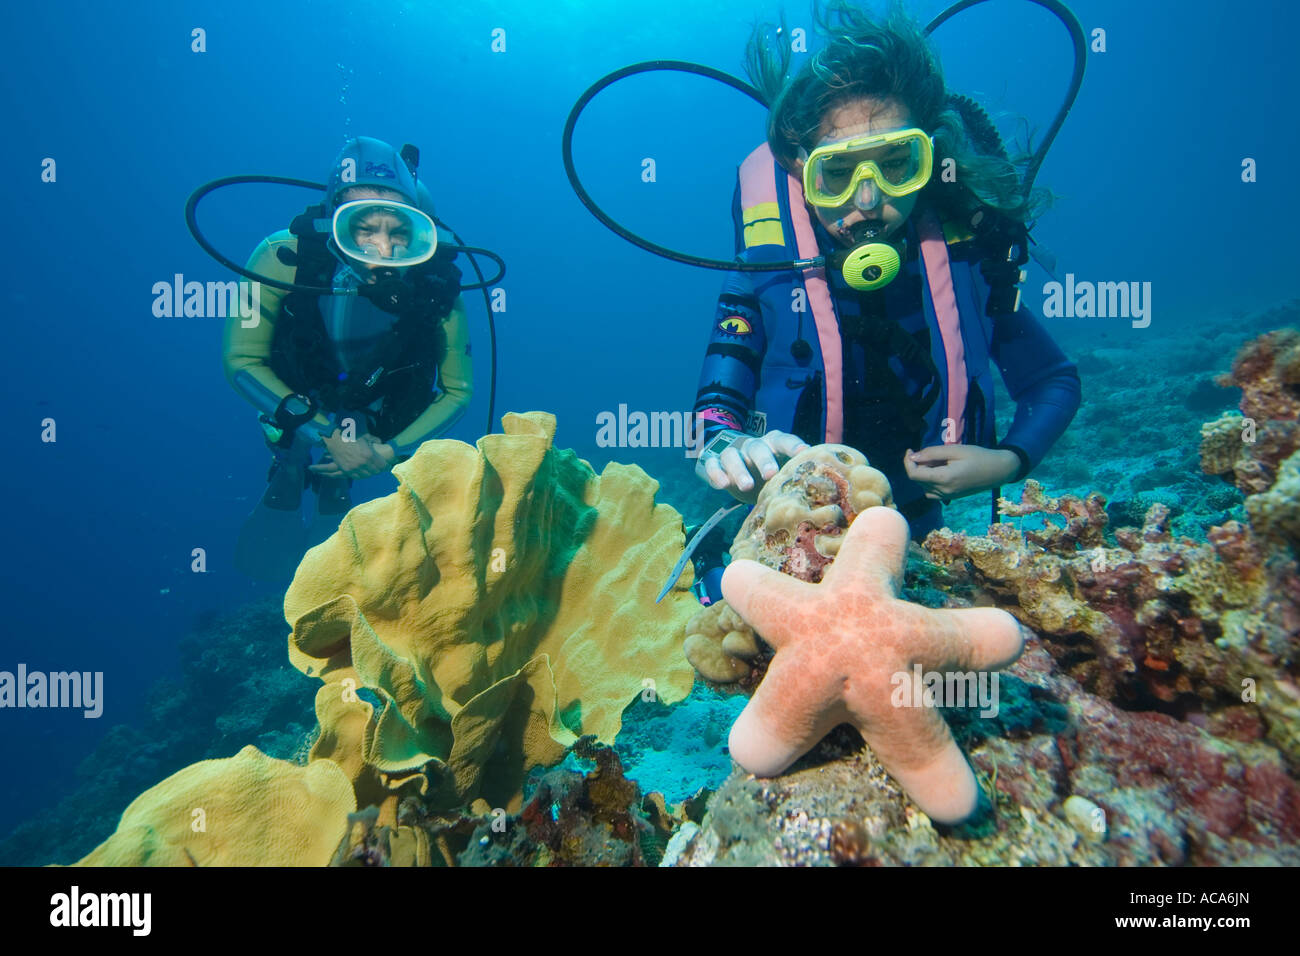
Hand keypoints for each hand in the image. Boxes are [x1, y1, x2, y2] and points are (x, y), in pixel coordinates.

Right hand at [310, 432, 395, 479]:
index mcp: (369, 455)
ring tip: (372, 470)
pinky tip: (363, 473)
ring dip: (370, 473)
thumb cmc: (351, 436)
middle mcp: (362, 464)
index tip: (388, 465)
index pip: (382, 466)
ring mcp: (354, 468)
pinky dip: (361, 475)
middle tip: (380, 468)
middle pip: (375, 472)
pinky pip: (357, 477)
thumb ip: (374, 440)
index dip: (386, 466)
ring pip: (366, 476)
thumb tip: (381, 442)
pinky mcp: (346, 470)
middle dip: (379, 470)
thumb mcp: (365, 437)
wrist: (335, 439)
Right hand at [700, 429, 809, 503]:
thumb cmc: (767, 475)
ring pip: (732, 455)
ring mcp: (732, 454)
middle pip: (757, 447)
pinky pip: (712, 464)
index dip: (793, 445)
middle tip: (771, 475)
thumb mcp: (781, 474)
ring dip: (739, 470)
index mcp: (772, 444)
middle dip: (764, 460)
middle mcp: (752, 446)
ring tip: (746, 487)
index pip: (783, 440)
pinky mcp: (714, 463)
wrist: (739, 470)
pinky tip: (723, 485)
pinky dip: (716, 473)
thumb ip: (794, 477)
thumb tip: (821, 494)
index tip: (804, 451)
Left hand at [903, 444, 1019, 502]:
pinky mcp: (951, 497)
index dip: (907, 462)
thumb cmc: (978, 456)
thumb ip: (932, 453)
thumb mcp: (955, 450)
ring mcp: (947, 497)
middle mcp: (943, 492)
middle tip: (931, 453)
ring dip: (924, 473)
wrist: (999, 470)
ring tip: (939, 461)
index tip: (910, 450)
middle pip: (918, 480)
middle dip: (918, 465)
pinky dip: (930, 481)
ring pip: (923, 486)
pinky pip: (932, 492)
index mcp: (943, 479)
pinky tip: (941, 472)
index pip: (913, 475)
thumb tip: (913, 457)